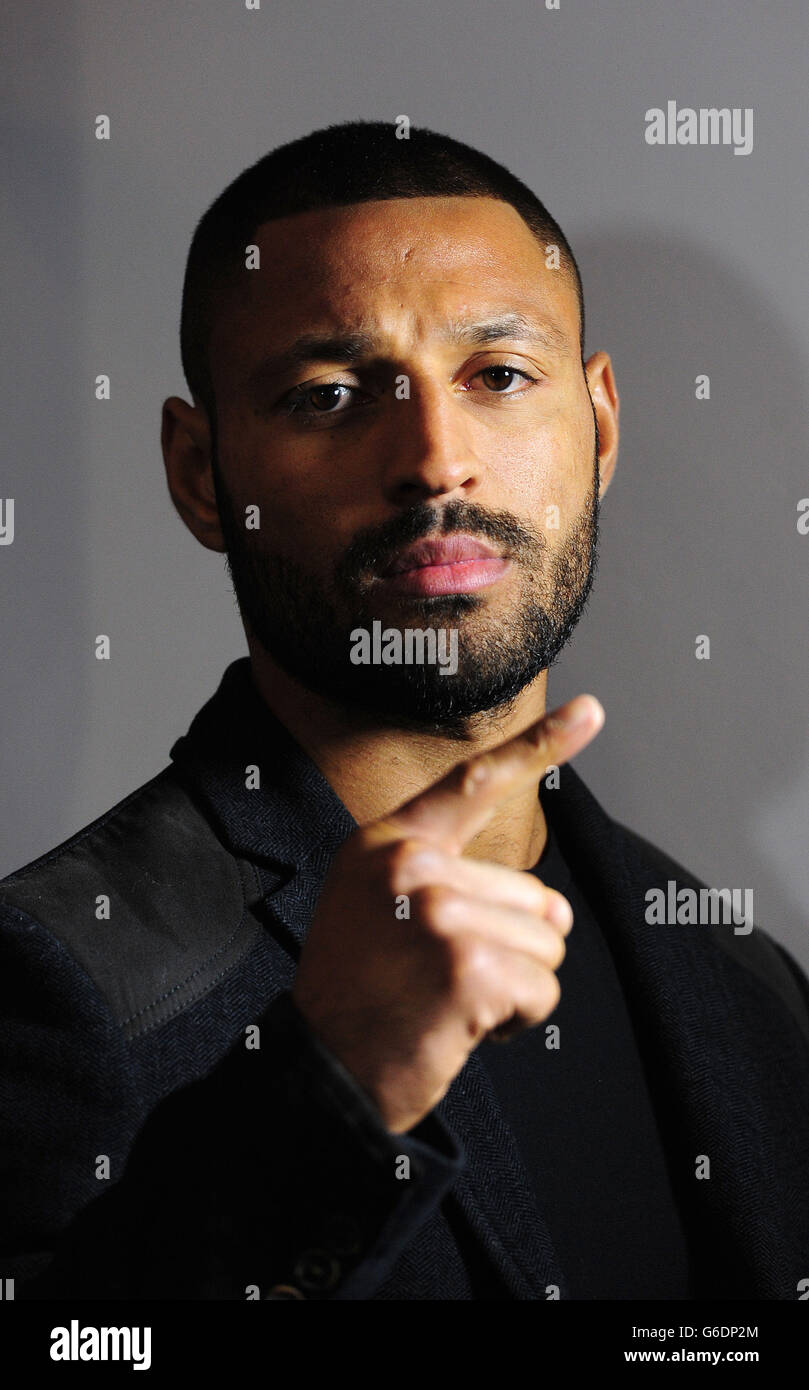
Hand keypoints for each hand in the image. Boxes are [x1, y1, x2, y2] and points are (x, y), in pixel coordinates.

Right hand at [292, 695, 604, 1132]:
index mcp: (388, 842)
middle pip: (534, 895)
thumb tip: (560, 913)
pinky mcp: (466, 966)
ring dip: (513, 987)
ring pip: (545, 945)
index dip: (539, 744)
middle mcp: (412, 865)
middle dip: (509, 949)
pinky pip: (541, 991)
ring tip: (444, 1001)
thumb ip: (466, 888)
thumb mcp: (385, 911)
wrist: (322, 1070)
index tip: (592, 710)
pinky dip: (516, 1021)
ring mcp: (439, 912)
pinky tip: (460, 1027)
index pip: (474, 781)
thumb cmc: (360, 995)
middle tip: (438, 979)